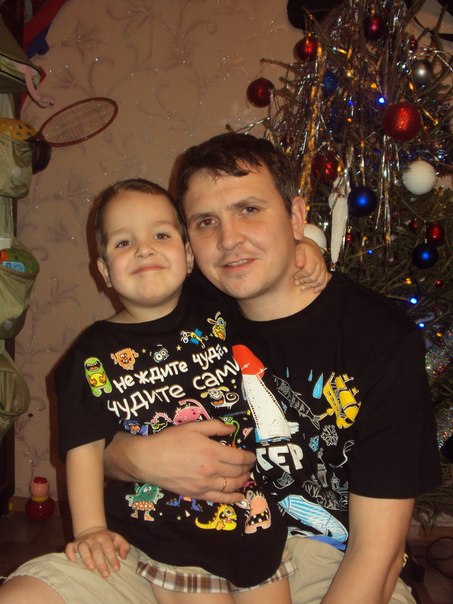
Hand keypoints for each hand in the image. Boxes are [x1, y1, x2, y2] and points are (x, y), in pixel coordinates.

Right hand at [65, 526, 129, 576]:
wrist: (92, 529)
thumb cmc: (106, 539)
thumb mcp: (117, 539)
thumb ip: (124, 546)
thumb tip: (124, 556)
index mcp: (105, 538)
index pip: (109, 548)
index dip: (113, 558)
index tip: (116, 568)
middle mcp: (93, 539)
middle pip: (97, 550)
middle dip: (101, 562)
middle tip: (106, 574)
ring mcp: (83, 541)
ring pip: (83, 548)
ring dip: (87, 558)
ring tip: (92, 568)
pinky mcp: (74, 544)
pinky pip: (69, 547)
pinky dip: (70, 553)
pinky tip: (73, 560)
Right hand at [105, 421, 254, 503]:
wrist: (148, 460)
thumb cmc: (170, 440)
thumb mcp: (193, 427)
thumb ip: (215, 427)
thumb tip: (232, 429)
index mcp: (211, 452)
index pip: (239, 457)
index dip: (249, 457)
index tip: (251, 455)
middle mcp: (211, 470)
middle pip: (238, 472)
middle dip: (247, 469)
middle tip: (249, 465)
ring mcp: (204, 485)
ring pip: (231, 486)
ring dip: (243, 482)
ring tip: (245, 477)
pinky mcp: (197, 495)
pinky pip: (220, 499)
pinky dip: (233, 499)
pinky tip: (240, 497)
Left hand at [294, 236, 329, 292]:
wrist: (310, 247)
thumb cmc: (303, 248)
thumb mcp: (299, 248)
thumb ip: (299, 255)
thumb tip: (299, 264)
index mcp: (314, 258)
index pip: (309, 270)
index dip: (301, 275)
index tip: (296, 276)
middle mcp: (320, 264)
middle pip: (314, 277)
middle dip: (304, 281)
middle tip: (297, 282)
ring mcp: (323, 268)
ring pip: (319, 281)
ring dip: (310, 286)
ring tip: (302, 287)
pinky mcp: (324, 272)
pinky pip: (325, 281)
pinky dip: (320, 287)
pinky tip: (315, 290)